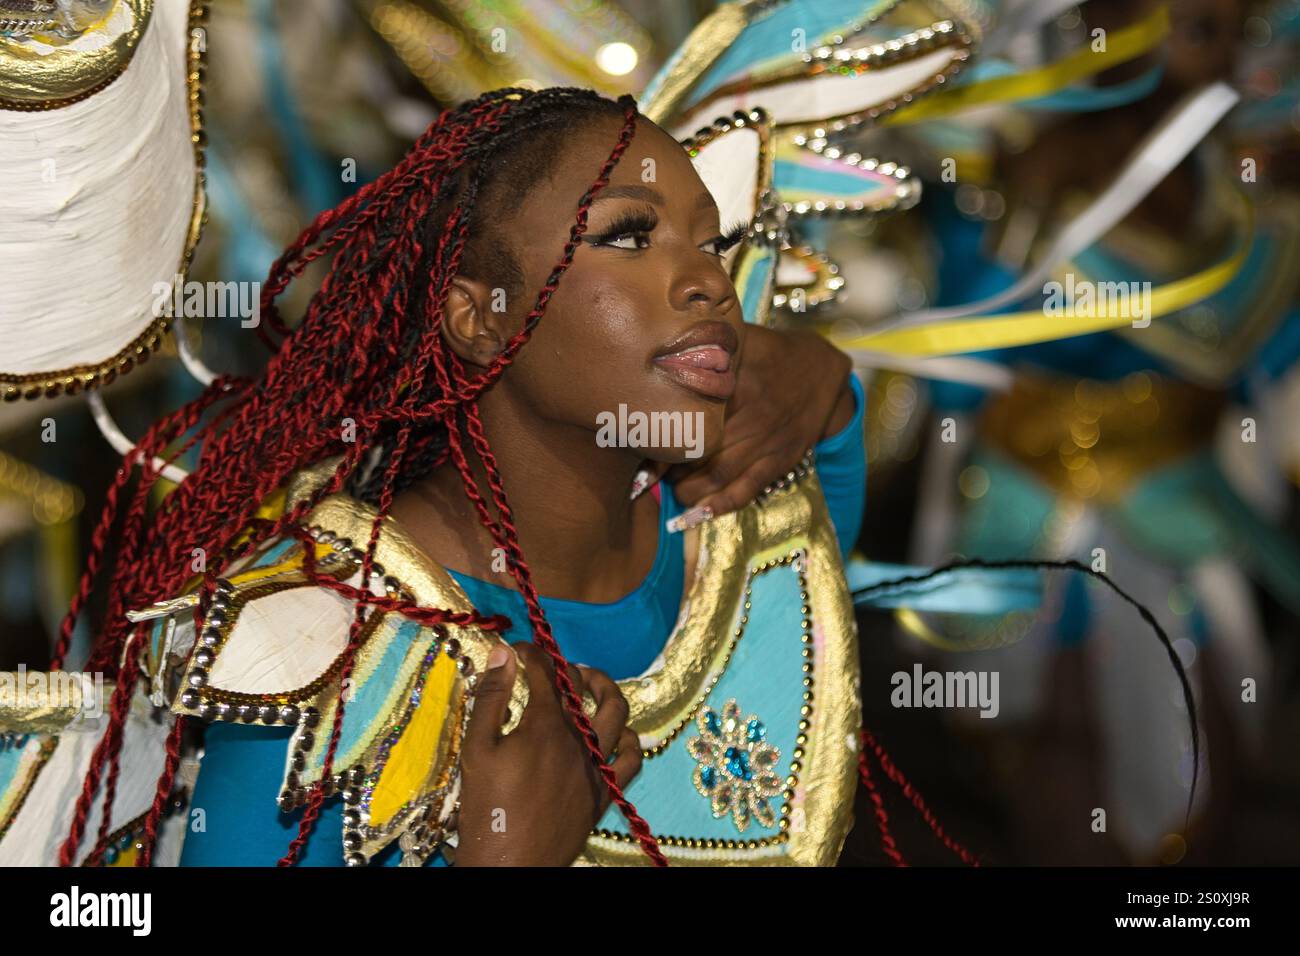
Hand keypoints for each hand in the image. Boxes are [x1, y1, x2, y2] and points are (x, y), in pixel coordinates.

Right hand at [454, 642, 640, 865]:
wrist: (511, 863)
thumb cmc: (487, 808)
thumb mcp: (477, 748)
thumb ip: (491, 697)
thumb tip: (502, 654)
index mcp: (546, 725)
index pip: (546, 672)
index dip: (532, 654)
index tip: (519, 650)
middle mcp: (579, 740)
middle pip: (583, 687)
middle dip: (569, 667)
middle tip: (554, 666)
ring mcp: (597, 766)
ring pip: (618, 713)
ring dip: (606, 691)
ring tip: (591, 684)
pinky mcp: (606, 792)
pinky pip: (633, 757)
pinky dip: (629, 738)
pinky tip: (616, 732)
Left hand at [666, 324, 854, 516]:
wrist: (822, 372)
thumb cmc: (769, 354)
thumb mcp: (740, 340)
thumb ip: (703, 348)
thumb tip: (655, 353)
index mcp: (736, 384)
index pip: (691, 418)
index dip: (663, 441)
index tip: (643, 453)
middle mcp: (752, 414)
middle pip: (702, 451)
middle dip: (673, 470)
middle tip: (653, 476)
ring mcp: (768, 440)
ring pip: (721, 474)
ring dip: (692, 490)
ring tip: (676, 491)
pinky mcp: (781, 458)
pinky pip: (750, 487)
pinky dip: (724, 503)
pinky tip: (701, 512)